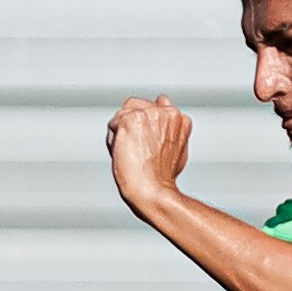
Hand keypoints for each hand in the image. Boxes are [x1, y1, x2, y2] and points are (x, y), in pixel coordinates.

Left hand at [104, 94, 193, 220]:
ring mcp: (148, 114)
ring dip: (122, 134)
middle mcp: (166, 111)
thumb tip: (164, 99)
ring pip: (122, 115)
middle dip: (132, 126)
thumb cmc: (163, 177)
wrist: (153, 190)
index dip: (145, 127)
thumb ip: (170, 125)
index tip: (146, 144)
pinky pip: (113, 125)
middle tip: (138, 152)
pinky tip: (125, 154)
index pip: (153, 108)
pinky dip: (113, 141)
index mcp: (178, 118)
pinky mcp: (130, 120)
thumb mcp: (176, 147)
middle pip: (135, 107)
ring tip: (133, 154)